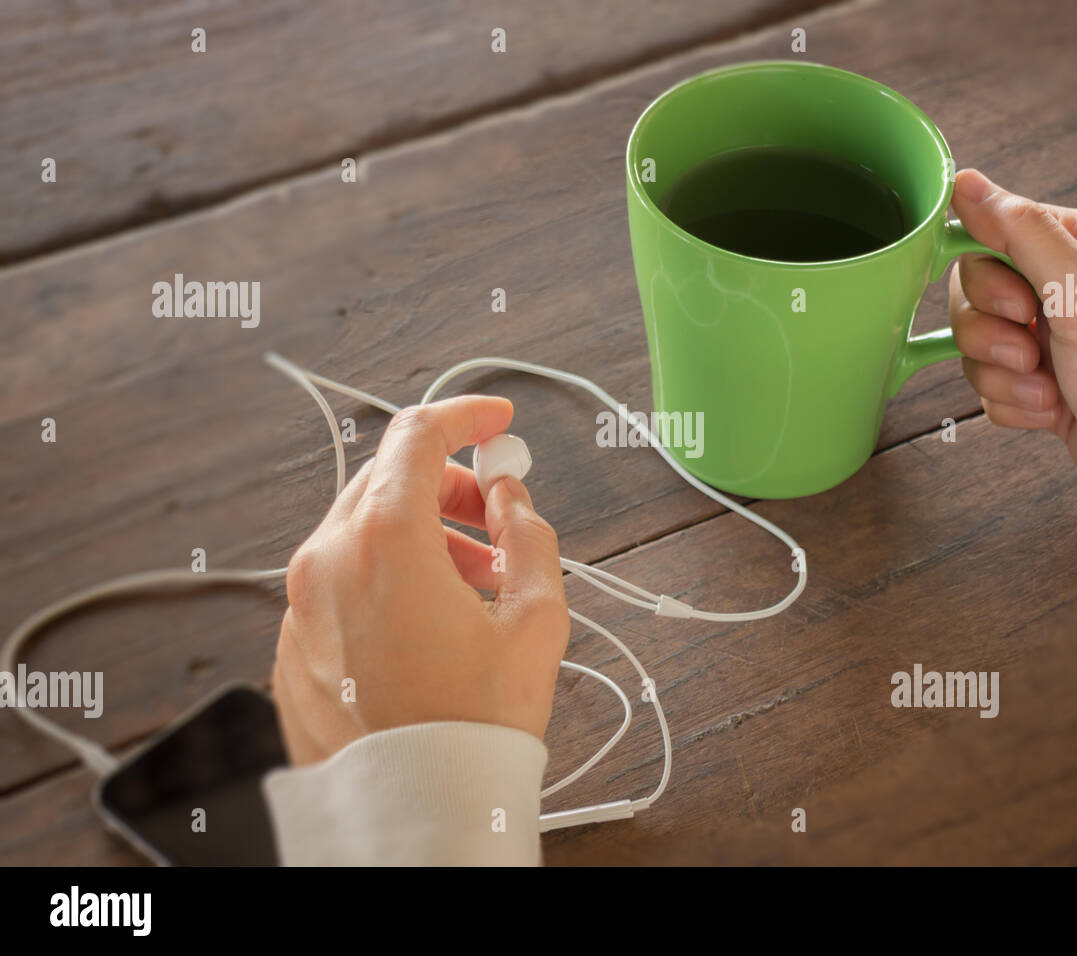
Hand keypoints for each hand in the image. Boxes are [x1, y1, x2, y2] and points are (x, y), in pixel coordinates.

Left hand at [271, 397, 569, 764]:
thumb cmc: (475, 722)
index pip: (417, 435)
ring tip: (474, 581)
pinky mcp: (293, 646)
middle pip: (386, 480)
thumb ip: (528, 535)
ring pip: (360, 531)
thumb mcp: (535, 619)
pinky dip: (384, 575)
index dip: (464, 415)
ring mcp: (299, 606)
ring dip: (419, 534)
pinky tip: (429, 620)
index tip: (494, 421)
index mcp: (384, 539)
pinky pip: (338, 582)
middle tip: (495, 515)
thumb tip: (510, 498)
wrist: (417, 811)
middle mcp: (326, 560)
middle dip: (447, 484)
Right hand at [948, 169, 1076, 510]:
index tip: (1018, 305)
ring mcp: (1048, 333)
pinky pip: (987, 382)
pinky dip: (1011, 402)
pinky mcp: (1036, 378)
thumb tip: (967, 182)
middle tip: (1032, 353)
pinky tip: (1051, 412)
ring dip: (1002, 374)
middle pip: (973, 289)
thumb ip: (1023, 234)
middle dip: (992, 333)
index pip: (994, 232)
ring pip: (975, 340)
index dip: (990, 275)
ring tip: (1048, 391)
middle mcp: (1064, 283)